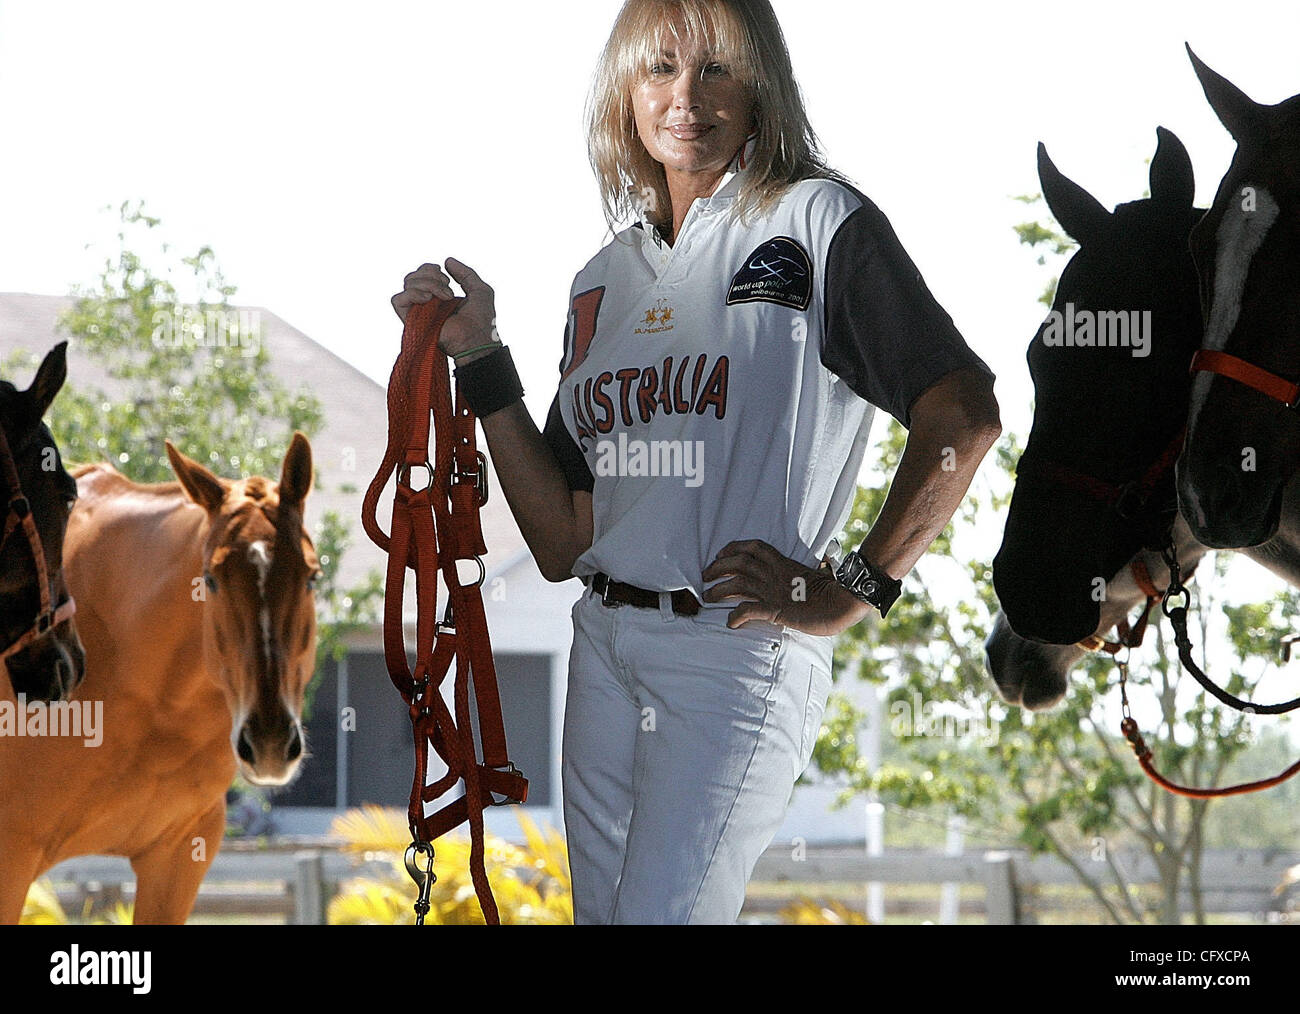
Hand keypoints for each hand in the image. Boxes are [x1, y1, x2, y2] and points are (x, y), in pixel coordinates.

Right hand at [391, 258, 499, 357]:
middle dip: (431, 275)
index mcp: (438, 295)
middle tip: (448, 289)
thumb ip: (466, 273)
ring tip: (444, 298)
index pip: (422, 273)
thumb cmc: (482, 320)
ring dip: (428, 284)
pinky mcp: (411, 321)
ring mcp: (418, 311)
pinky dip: (411, 294)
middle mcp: (426, 302)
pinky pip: (398, 300)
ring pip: (408, 284)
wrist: (477, 339)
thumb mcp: (480, 289)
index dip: (431, 269)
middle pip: (414, 276)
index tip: (448, 281)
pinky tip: (428, 299)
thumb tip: (446, 261)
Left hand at [701, 540, 870, 636]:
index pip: (754, 547)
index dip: (734, 548)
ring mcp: (775, 591)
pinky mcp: (777, 610)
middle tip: (705, 576)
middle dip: (718, 568)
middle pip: (739, 563)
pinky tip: (730, 622)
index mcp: (784, 563)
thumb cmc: (835, 591)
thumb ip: (806, 571)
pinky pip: (749, 610)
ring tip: (708, 597)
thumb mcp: (817, 574)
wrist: (844, 603)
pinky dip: (735, 615)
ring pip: (738, 584)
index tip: (721, 554)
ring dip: (719, 590)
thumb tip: (820, 564)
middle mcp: (775, 574)